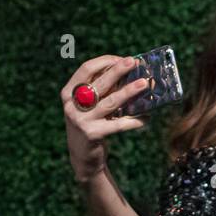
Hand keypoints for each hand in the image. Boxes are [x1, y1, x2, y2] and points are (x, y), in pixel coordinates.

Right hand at [60, 55, 152, 184]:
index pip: (85, 69)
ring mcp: (81, 120)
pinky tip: (146, 117)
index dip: (105, 62)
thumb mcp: (90, 105)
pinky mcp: (92, 134)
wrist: (82, 156)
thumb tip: (131, 74)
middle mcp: (72, 105)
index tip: (122, 59)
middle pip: (99, 83)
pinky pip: (118, 125)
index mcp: (69, 92)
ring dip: (129, 92)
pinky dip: (134, 121)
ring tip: (144, 84)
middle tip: (133, 62)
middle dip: (118, 70)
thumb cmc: (90, 124)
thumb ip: (103, 91)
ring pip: (110, 102)